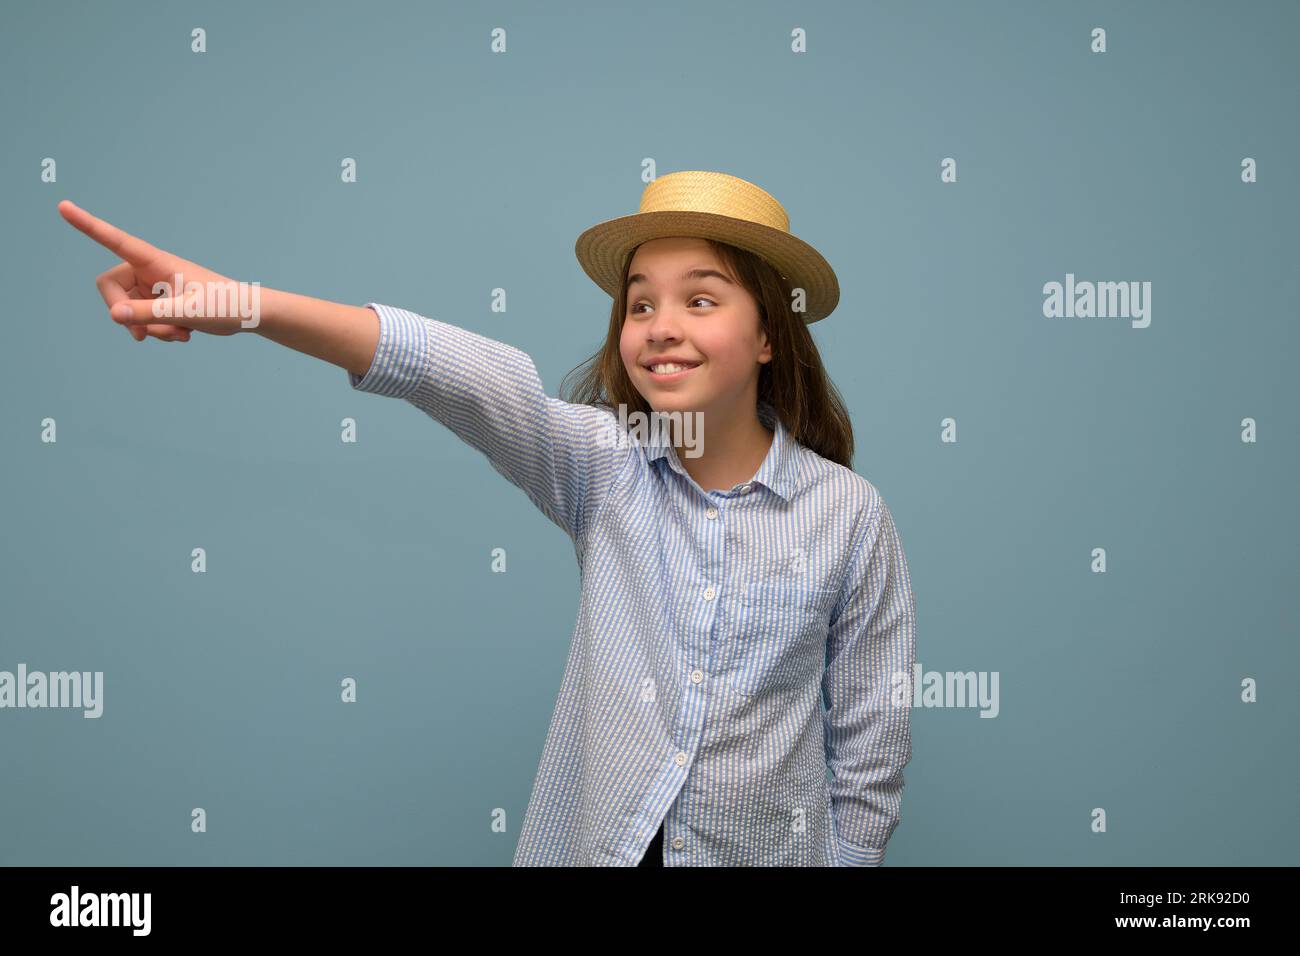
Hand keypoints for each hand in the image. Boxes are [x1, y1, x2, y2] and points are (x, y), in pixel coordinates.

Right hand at [58, 200, 256, 341]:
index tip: (62, 206)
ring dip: (149, 328)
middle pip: (110, 288)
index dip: (87, 225)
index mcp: (155, 260)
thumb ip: (152, 315)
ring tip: (180, 334)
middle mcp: (150, 270)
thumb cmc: (225, 305)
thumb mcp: (189, 312)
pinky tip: (182, 336)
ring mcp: (153, 288)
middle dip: (124, 315)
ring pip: (127, 310)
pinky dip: (158, 332)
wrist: (248, 314)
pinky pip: (142, 320)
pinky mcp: (160, 303)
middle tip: (144, 334)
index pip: (115, 239)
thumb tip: (114, 316)